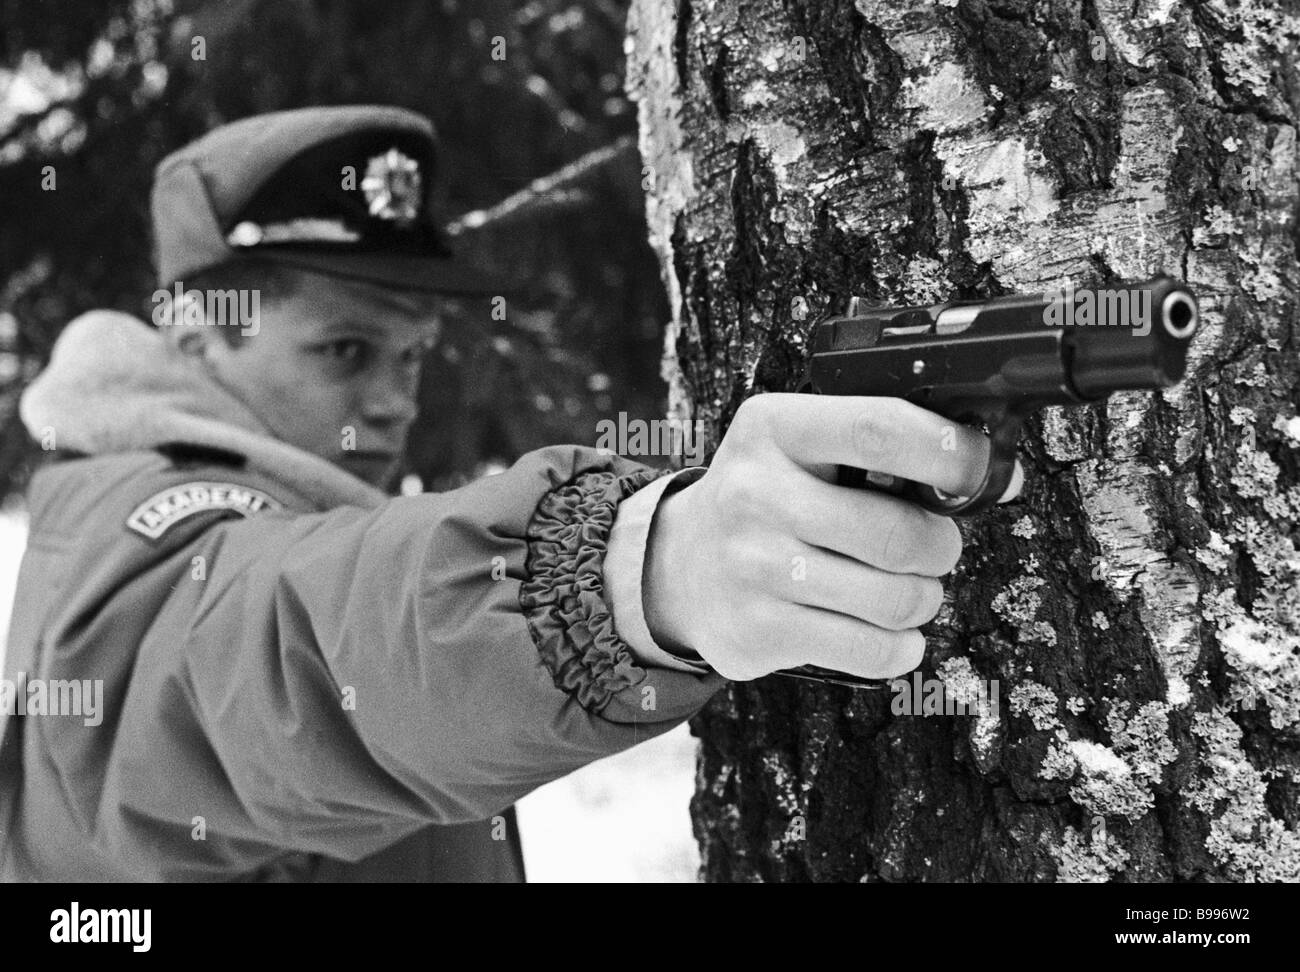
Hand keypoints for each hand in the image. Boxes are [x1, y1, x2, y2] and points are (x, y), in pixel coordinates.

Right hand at [641, 394, 1022, 680]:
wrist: (679, 566)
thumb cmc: (770, 500)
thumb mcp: (804, 449)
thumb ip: (889, 452)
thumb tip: (1000, 474)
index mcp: (773, 428)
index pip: (878, 429)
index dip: (947, 452)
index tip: (975, 473)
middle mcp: (754, 493)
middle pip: (896, 533)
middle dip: (938, 548)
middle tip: (931, 549)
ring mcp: (752, 566)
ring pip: (894, 599)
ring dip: (920, 600)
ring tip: (902, 590)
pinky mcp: (757, 630)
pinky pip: (871, 651)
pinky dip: (899, 647)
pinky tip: (884, 631)